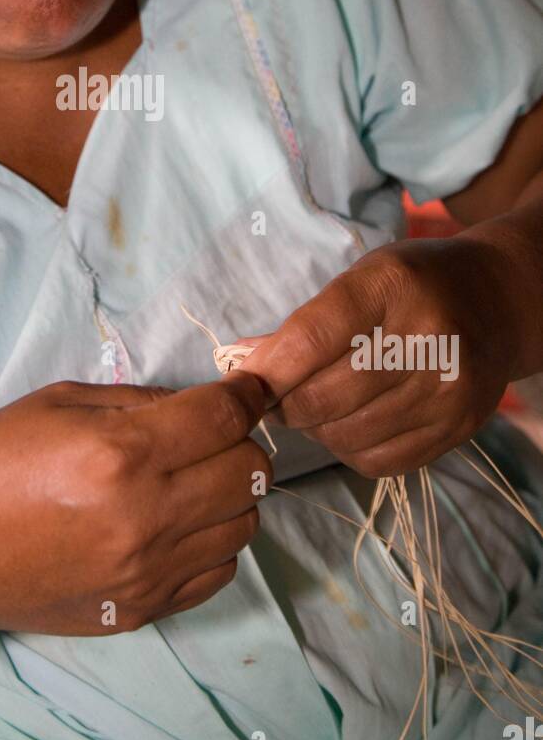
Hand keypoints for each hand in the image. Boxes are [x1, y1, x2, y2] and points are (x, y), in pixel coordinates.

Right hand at [0, 374, 271, 637]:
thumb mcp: (59, 403)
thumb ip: (139, 402)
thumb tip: (196, 406)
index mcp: (123, 452)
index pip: (225, 416)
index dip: (247, 393)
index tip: (247, 387)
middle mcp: (148, 515)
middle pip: (251, 470)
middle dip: (239, 441)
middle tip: (208, 434)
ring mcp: (150, 570)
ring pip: (245, 523)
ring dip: (230, 493)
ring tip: (190, 480)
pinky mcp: (146, 608)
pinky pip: (221, 570)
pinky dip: (213, 540)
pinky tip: (177, 523)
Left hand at [234, 236, 516, 477]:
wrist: (497, 301)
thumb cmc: (413, 285)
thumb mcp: (361, 279)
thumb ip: (304, 324)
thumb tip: (242, 365)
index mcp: (391, 286)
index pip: (312, 338)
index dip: (269, 370)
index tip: (244, 384)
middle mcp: (426, 337)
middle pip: (325, 394)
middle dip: (287, 403)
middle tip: (278, 398)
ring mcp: (446, 388)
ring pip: (347, 434)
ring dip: (316, 429)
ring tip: (316, 407)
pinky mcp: (457, 427)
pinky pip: (378, 460)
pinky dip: (349, 449)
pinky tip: (350, 424)